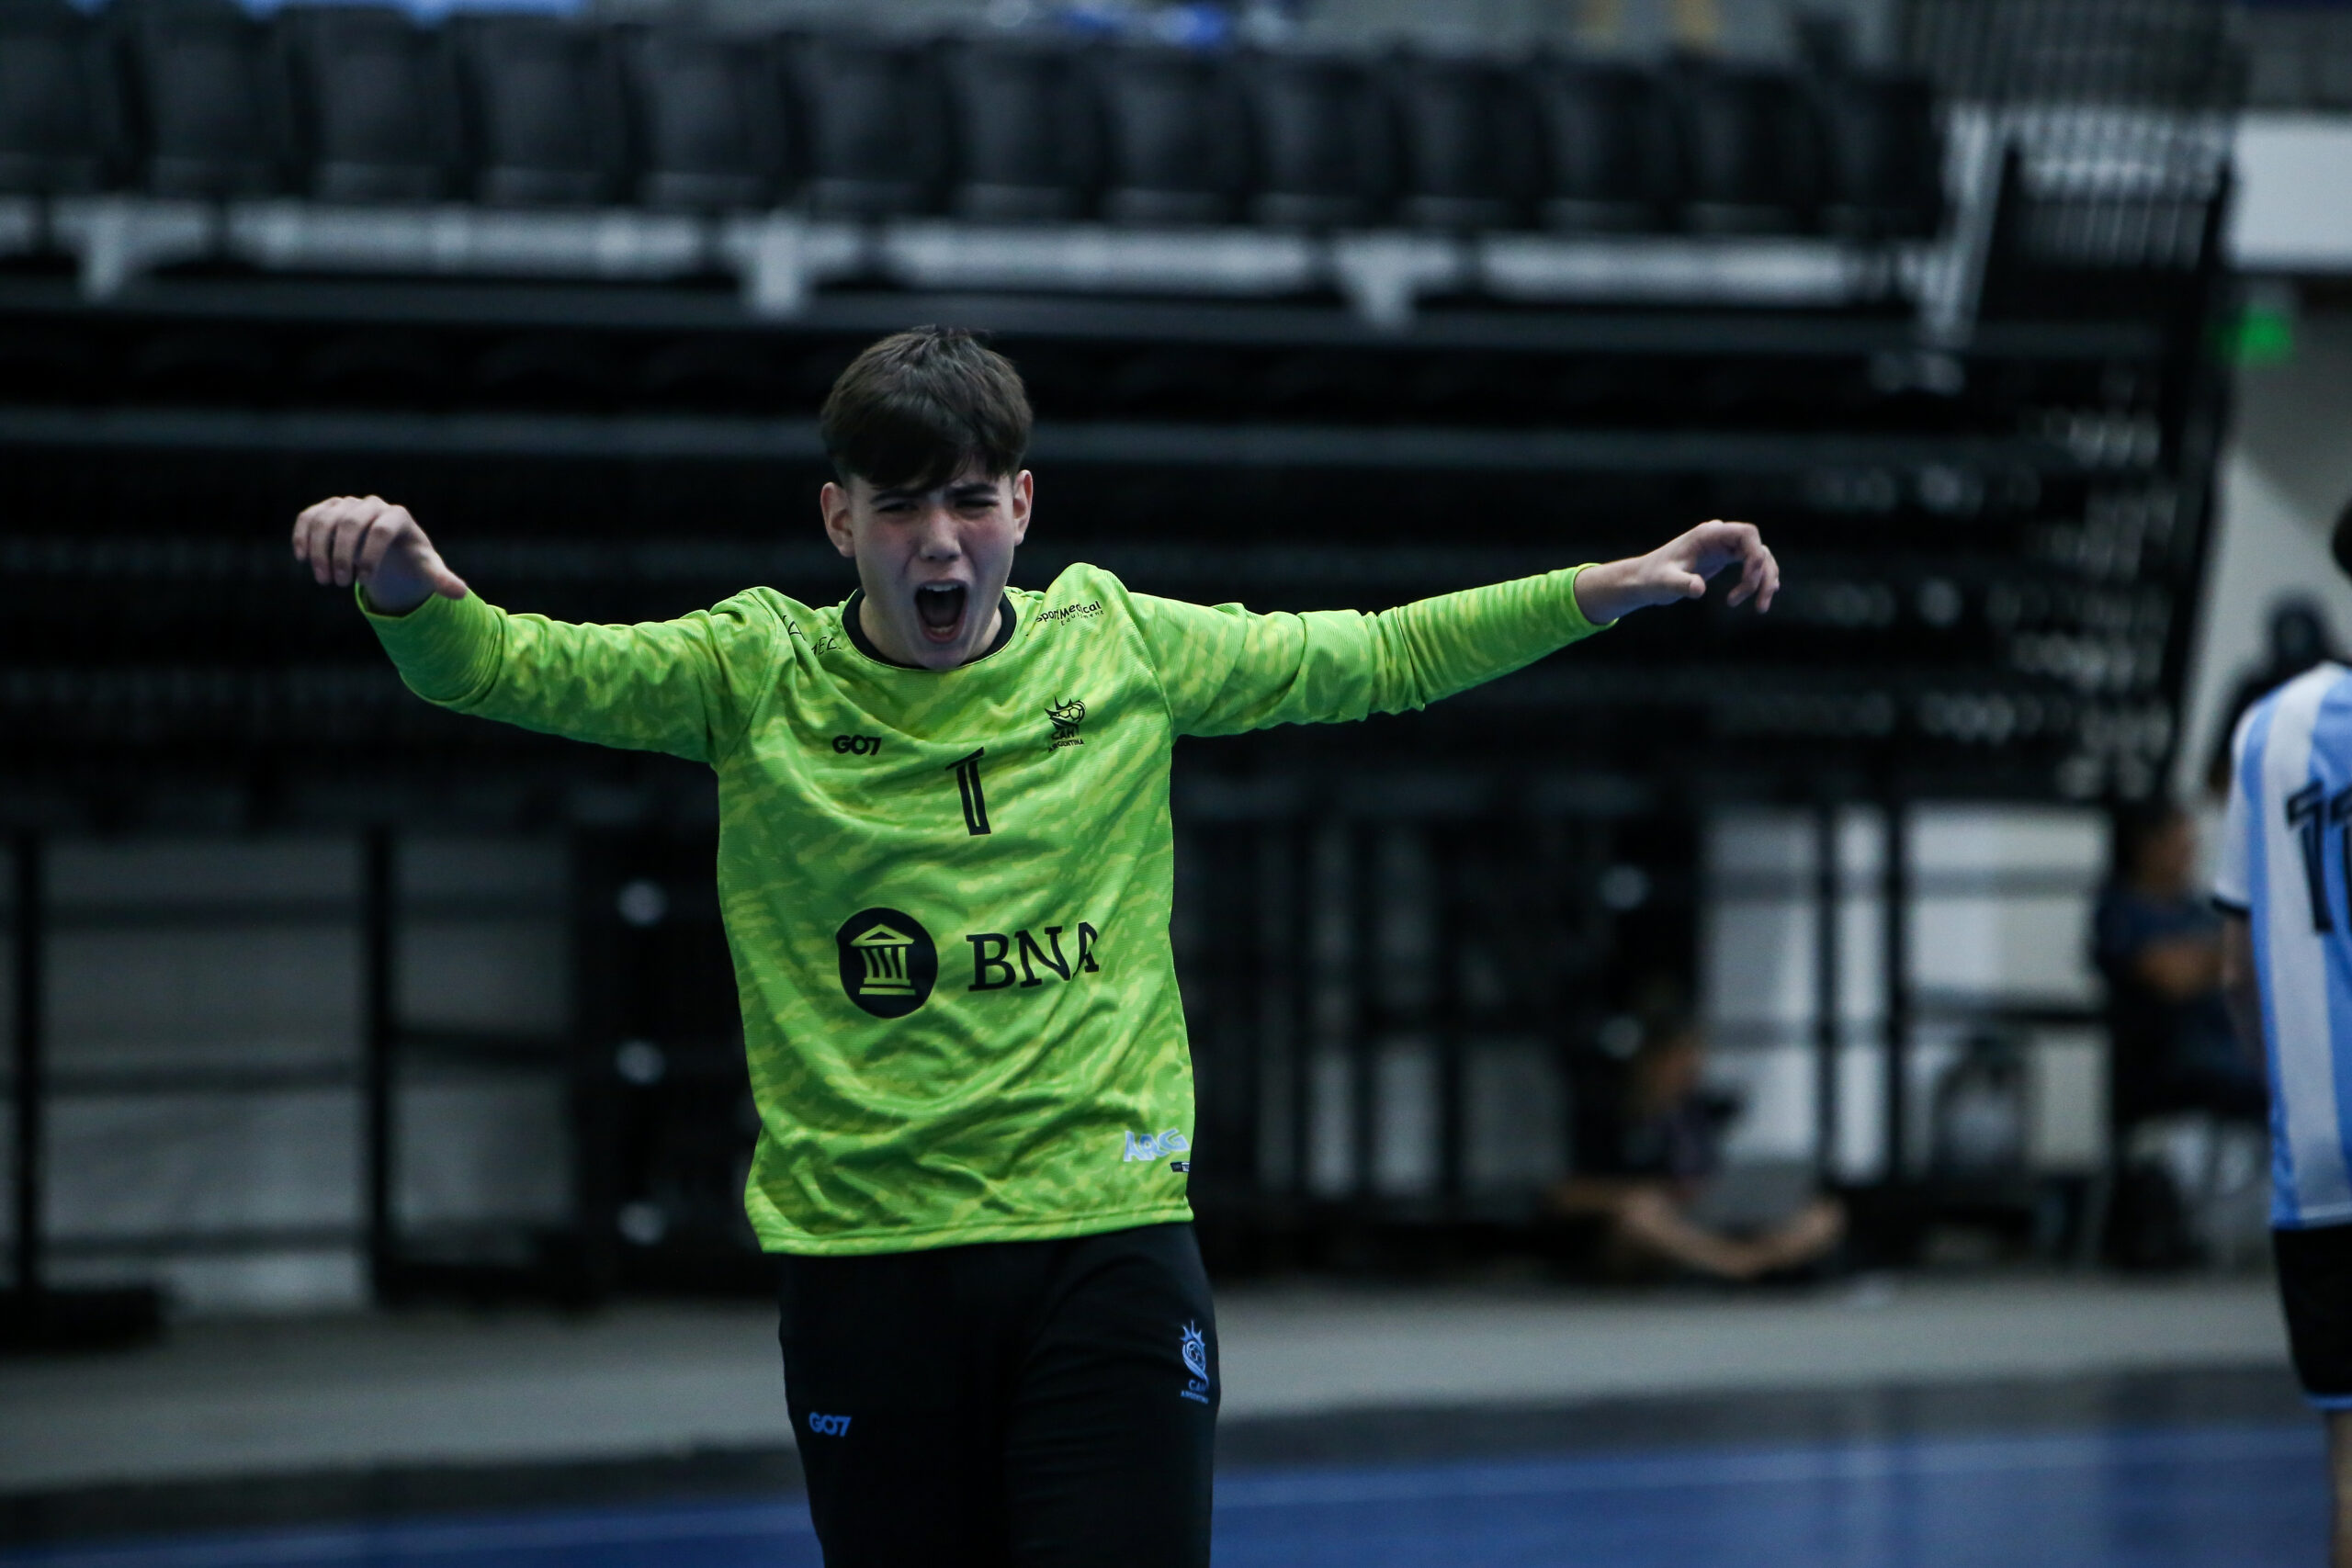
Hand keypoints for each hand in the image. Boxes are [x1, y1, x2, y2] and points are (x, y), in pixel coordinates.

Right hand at [291, 495, 466, 614]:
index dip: (370, 556)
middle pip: (349, 523)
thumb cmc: (411, 562)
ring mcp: (347, 504)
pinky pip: (309, 517)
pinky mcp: (327, 510)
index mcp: (399, 516)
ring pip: (325, 520)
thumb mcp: (427, 571)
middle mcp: (373, 505)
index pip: (381, 530)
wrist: (390, 552)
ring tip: (325, 579)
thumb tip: (462, 594)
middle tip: (340, 584)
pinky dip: (302, 535)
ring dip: (319, 550)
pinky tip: (302, 558)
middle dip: (342, 556)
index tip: (364, 580)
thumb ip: (441, 579)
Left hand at [1572, 520, 1778, 624]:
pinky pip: (1752, 566)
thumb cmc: (1652, 579)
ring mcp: (1724, 546)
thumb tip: (1698, 589)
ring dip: (1765, 582)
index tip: (1749, 581)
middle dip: (1764, 575)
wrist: (1644, 580)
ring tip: (1760, 608)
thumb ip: (1681, 584)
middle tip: (1759, 605)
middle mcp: (1719, 537)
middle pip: (1758, 548)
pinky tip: (1757, 600)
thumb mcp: (1665, 583)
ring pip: (1760, 558)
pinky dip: (1758, 582)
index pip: (1747, 533)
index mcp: (1708, 534)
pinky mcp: (1725, 558)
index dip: (1756, 555)